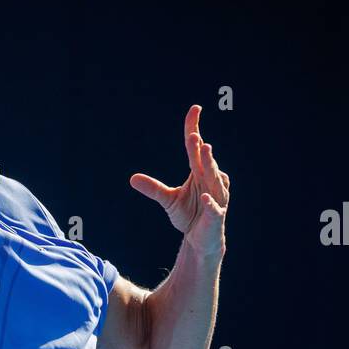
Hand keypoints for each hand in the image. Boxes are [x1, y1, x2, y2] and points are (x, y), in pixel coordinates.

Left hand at [129, 104, 229, 259]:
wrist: (201, 239)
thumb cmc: (190, 215)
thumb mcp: (168, 200)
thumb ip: (153, 188)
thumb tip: (132, 178)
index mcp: (199, 173)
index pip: (195, 148)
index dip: (195, 128)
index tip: (195, 109)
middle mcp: (210, 181)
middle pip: (204, 162)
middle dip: (200, 151)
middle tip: (195, 137)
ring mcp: (216, 197)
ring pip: (214, 179)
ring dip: (210, 166)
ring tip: (204, 150)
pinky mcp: (216, 215)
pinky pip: (214, 208)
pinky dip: (210, 203)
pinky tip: (204, 199)